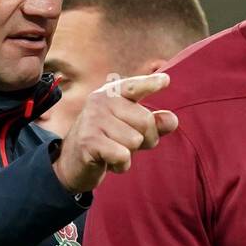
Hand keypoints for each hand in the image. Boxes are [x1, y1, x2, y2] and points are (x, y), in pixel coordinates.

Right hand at [53, 73, 177, 193]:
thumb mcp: (131, 130)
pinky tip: (109, 162)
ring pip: (135, 141)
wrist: (72, 163)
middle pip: (146, 121)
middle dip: (147, 139)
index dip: (150, 83)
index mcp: (111, 94)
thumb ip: (153, 124)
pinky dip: (121, 165)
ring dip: (130, 154)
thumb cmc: (107, 142)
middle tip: (130, 145)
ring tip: (114, 152)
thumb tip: (173, 120)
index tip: (166, 80)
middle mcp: (101, 102)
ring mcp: (93, 120)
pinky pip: (123, 156)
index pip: (134, 86)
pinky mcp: (89, 141)